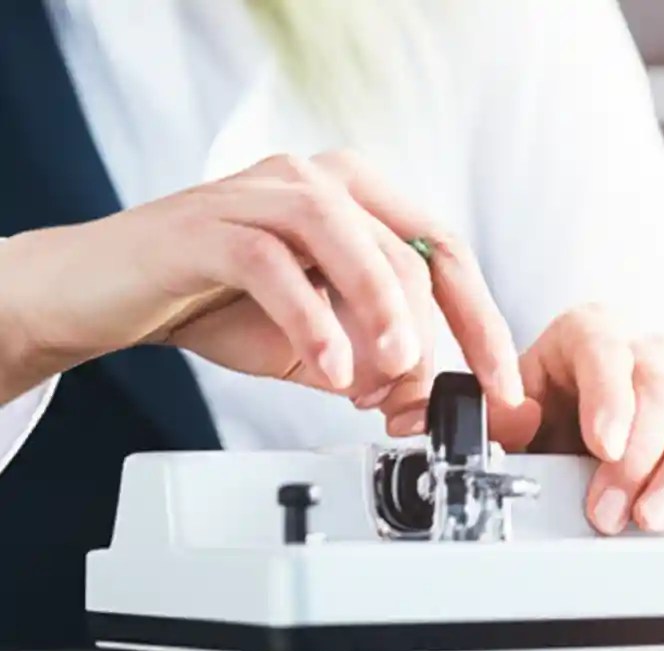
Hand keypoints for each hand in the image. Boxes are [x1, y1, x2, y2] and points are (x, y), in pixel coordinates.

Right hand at [0, 151, 523, 430]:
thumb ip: (378, 369)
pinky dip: (314, 326)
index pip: (448, 255)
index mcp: (361, 199)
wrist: (109, 293)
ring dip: (389, 322)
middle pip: (414, 256)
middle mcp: (323, 181)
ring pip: (359, 249)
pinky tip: (330, 371)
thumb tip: (428, 404)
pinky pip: (280, 269)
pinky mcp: (216, 223)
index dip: (484, 324)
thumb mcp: (323, 346)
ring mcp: (270, 192)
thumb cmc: (221, 305)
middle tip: (429, 399)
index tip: (501, 387)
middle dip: (435, 341)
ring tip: (393, 379)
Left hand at [489, 305, 663, 533]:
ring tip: (653, 520)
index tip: (604, 442)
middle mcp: (649, 359)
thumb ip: (502, 415)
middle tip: (606, 511)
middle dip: (635, 455)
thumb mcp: (505, 418)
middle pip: (661, 386)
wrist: (560, 451)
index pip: (606, 347)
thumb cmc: (537, 424)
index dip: (609, 394)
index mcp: (592, 336)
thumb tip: (517, 414)